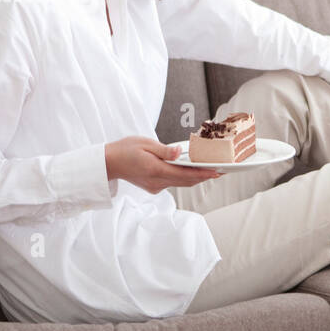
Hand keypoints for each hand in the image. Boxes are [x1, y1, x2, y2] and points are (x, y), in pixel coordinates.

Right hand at [105, 136, 221, 193]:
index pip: (185, 174)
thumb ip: (164, 150)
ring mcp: (155, 186)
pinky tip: (192, 171)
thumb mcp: (144, 143)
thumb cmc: (125, 149)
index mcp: (156, 170)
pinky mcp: (153, 187)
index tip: (217, 172)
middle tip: (221, 171)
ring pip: (181, 183)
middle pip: (187, 181)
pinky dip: (184, 178)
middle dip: (205, 176)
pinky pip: (173, 183)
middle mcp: (157, 181)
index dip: (203, 173)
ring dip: (196, 178)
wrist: (108, 163)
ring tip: (212, 171)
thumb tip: (178, 152)